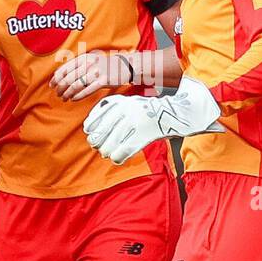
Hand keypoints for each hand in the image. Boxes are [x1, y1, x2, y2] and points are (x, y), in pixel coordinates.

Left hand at [51, 51, 133, 101]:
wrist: (123, 66)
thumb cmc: (104, 65)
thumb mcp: (90, 60)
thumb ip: (77, 66)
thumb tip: (60, 76)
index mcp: (83, 58)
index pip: (65, 69)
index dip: (56, 78)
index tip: (52, 85)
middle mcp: (88, 64)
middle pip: (69, 78)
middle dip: (60, 88)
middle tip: (58, 93)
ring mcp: (96, 72)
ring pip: (76, 85)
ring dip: (68, 93)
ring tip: (64, 98)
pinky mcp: (103, 81)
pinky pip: (87, 90)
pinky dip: (78, 96)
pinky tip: (74, 99)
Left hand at [83, 77, 222, 164]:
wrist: (173, 111)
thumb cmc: (145, 110)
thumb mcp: (126, 102)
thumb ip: (108, 111)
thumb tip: (88, 129)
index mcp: (118, 102)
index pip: (93, 122)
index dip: (90, 132)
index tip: (92, 136)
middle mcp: (124, 111)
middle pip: (99, 136)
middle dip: (97, 145)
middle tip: (101, 148)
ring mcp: (135, 123)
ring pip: (109, 146)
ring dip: (107, 152)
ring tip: (110, 153)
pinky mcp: (144, 135)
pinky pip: (123, 152)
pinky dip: (117, 158)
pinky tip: (118, 158)